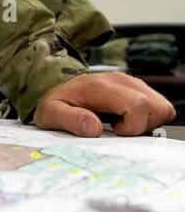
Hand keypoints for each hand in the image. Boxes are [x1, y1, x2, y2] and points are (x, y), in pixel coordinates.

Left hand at [34, 72, 175, 136]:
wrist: (57, 91)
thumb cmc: (55, 104)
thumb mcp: (50, 114)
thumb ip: (69, 120)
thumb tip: (94, 129)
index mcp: (102, 87)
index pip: (138, 105)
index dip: (132, 126)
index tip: (114, 131)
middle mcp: (122, 80)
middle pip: (158, 107)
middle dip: (144, 126)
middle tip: (119, 130)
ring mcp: (132, 83)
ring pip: (162, 106)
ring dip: (148, 122)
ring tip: (122, 124)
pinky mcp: (137, 88)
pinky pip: (158, 106)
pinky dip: (148, 118)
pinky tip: (126, 120)